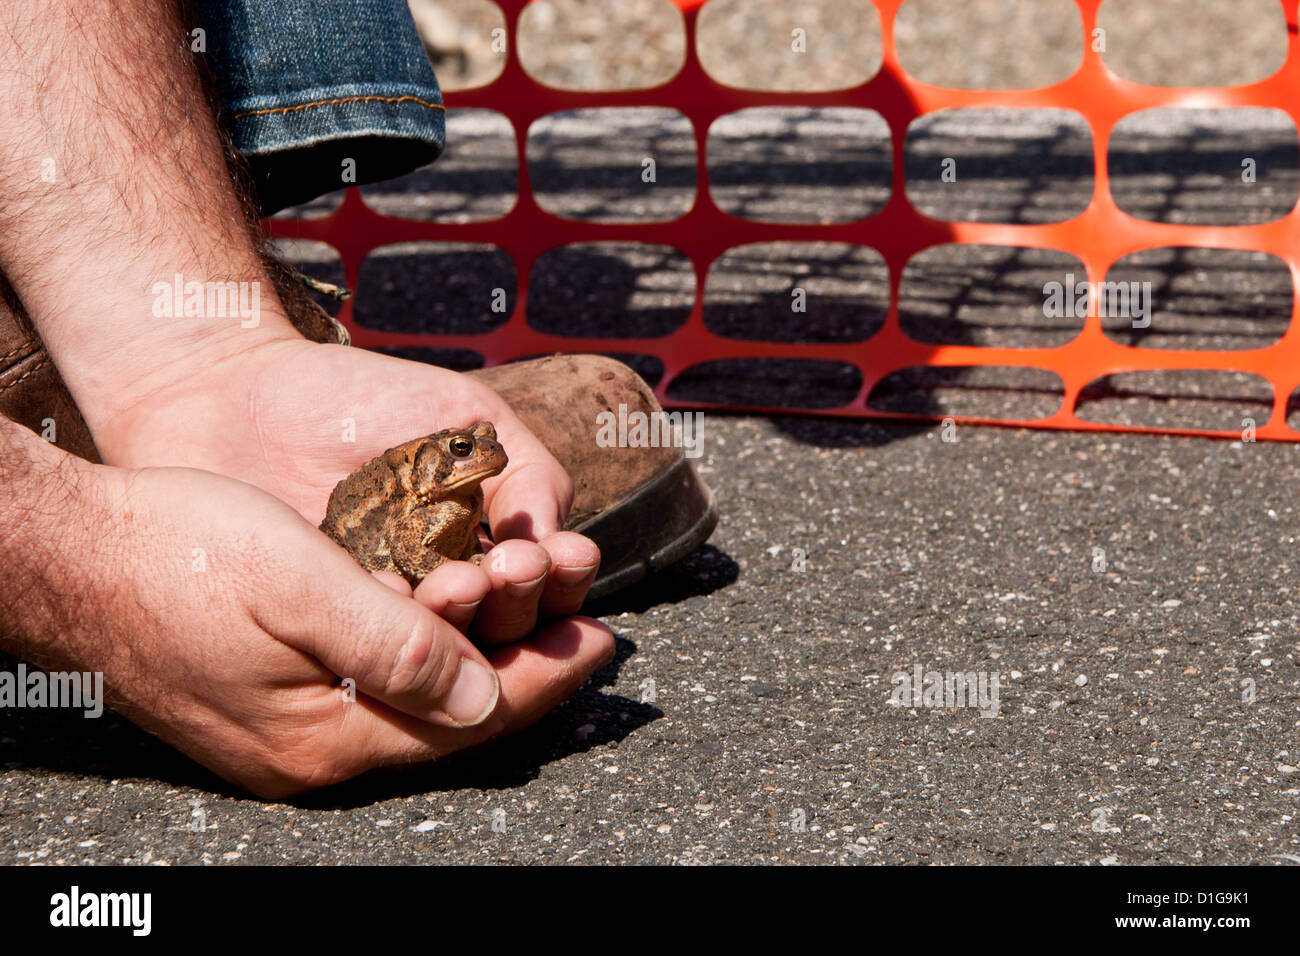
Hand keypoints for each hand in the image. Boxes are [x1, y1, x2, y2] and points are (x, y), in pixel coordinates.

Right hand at [11, 453, 611, 797]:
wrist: (71, 556)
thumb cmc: (180, 555)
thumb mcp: (299, 590)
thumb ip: (395, 649)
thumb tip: (483, 699)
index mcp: (328, 737)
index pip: (468, 718)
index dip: (545, 677)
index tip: (606, 640)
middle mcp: (315, 752)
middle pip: (453, 721)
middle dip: (528, 672)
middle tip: (590, 627)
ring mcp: (292, 734)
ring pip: (420, 705)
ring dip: (486, 661)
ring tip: (543, 620)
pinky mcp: (275, 704)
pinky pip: (380, 691)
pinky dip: (433, 657)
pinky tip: (456, 624)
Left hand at [94, 336, 601, 640]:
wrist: (232, 397)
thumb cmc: (358, 401)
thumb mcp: (464, 416)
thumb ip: (526, 468)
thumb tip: (552, 538)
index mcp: (486, 548)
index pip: (546, 586)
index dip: (563, 578)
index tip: (563, 553)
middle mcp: (443, 594)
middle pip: (506, 630)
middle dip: (520, 601)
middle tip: (512, 567)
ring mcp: (384, 618)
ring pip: (444, 654)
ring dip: (466, 627)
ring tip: (458, 583)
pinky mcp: (325, 635)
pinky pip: (368, 653)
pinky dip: (388, 636)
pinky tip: (393, 601)